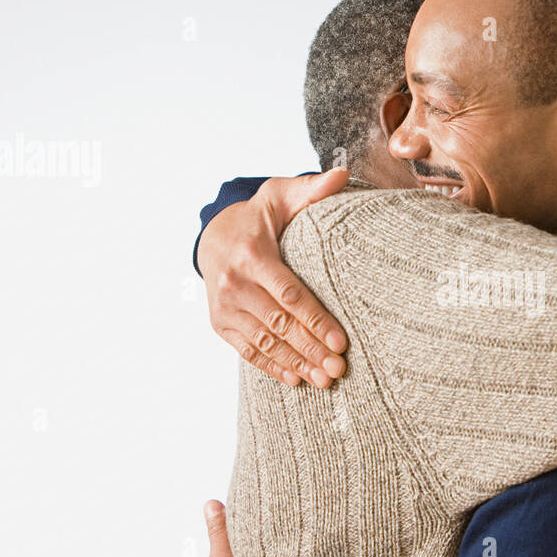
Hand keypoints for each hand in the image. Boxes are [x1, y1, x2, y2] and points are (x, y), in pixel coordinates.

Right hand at [197, 169, 350, 387]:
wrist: (214, 234)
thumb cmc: (261, 217)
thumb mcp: (281, 196)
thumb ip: (311, 189)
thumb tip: (342, 175)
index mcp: (251, 256)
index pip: (290, 295)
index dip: (316, 321)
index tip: (342, 343)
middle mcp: (232, 284)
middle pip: (279, 325)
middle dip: (311, 350)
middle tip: (340, 370)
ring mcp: (222, 307)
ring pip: (265, 343)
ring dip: (296, 364)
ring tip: (324, 381)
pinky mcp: (219, 323)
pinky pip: (247, 351)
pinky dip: (272, 367)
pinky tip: (296, 379)